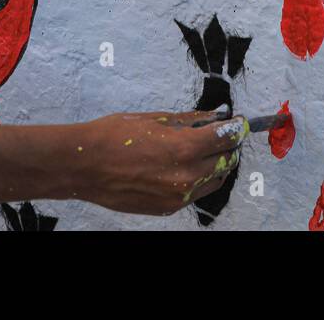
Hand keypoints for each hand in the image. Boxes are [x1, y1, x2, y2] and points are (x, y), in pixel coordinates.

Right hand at [71, 110, 248, 215]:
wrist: (84, 166)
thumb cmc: (113, 137)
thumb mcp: (154, 119)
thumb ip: (189, 120)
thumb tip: (213, 115)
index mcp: (184, 148)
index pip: (225, 138)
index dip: (235, 127)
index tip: (239, 122)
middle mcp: (186, 176)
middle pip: (226, 161)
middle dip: (229, 147)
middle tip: (224, 135)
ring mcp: (178, 196)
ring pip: (214, 181)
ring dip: (216, 165)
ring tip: (206, 150)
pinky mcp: (167, 208)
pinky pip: (194, 193)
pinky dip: (197, 179)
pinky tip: (184, 166)